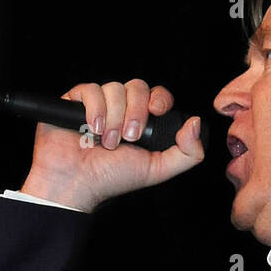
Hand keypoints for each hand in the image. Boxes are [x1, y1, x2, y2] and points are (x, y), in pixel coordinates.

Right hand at [19, 80, 202, 210]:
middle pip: (138, 86)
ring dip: (114, 117)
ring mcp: (98, 104)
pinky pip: (90, 89)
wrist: (76, 184)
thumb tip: (196, 123)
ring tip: (107, 142)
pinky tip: (91, 128)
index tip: (155, 111)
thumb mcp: (157, 170)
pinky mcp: (75, 101)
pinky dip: (94, 108)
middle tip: (129, 137)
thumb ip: (186, 153)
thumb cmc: (112, 179)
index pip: (157, 95)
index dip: (159, 99)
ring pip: (114, 87)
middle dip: (136, 111)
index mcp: (142, 122)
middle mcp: (121, 110)